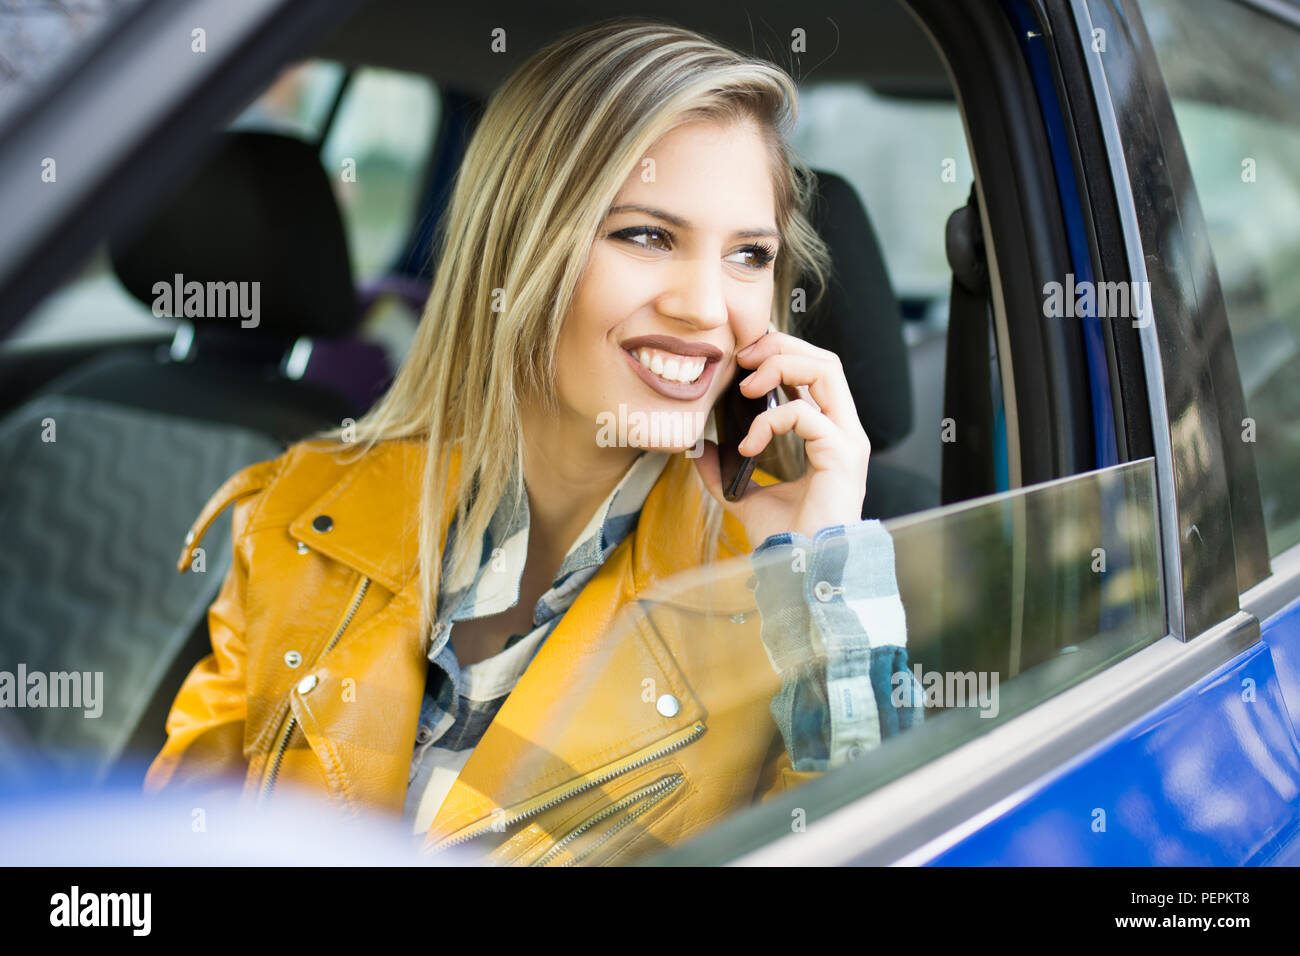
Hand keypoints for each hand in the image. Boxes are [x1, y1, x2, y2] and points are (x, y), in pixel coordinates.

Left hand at [692, 330, 870, 544]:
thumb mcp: (746, 495)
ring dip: (780, 367)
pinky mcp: (843, 454)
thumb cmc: (788, 537)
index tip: (742, 361)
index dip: (781, 354)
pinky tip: (749, 445)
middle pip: (824, 359)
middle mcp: (844, 430)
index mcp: (829, 432)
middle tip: (742, 359)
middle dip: (780, 347)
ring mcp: (848, 439)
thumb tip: (697, 449)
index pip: (815, 371)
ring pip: (825, 370)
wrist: (803, 570)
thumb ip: (724, 470)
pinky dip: (770, 421)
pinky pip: (806, 414)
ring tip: (745, 387)